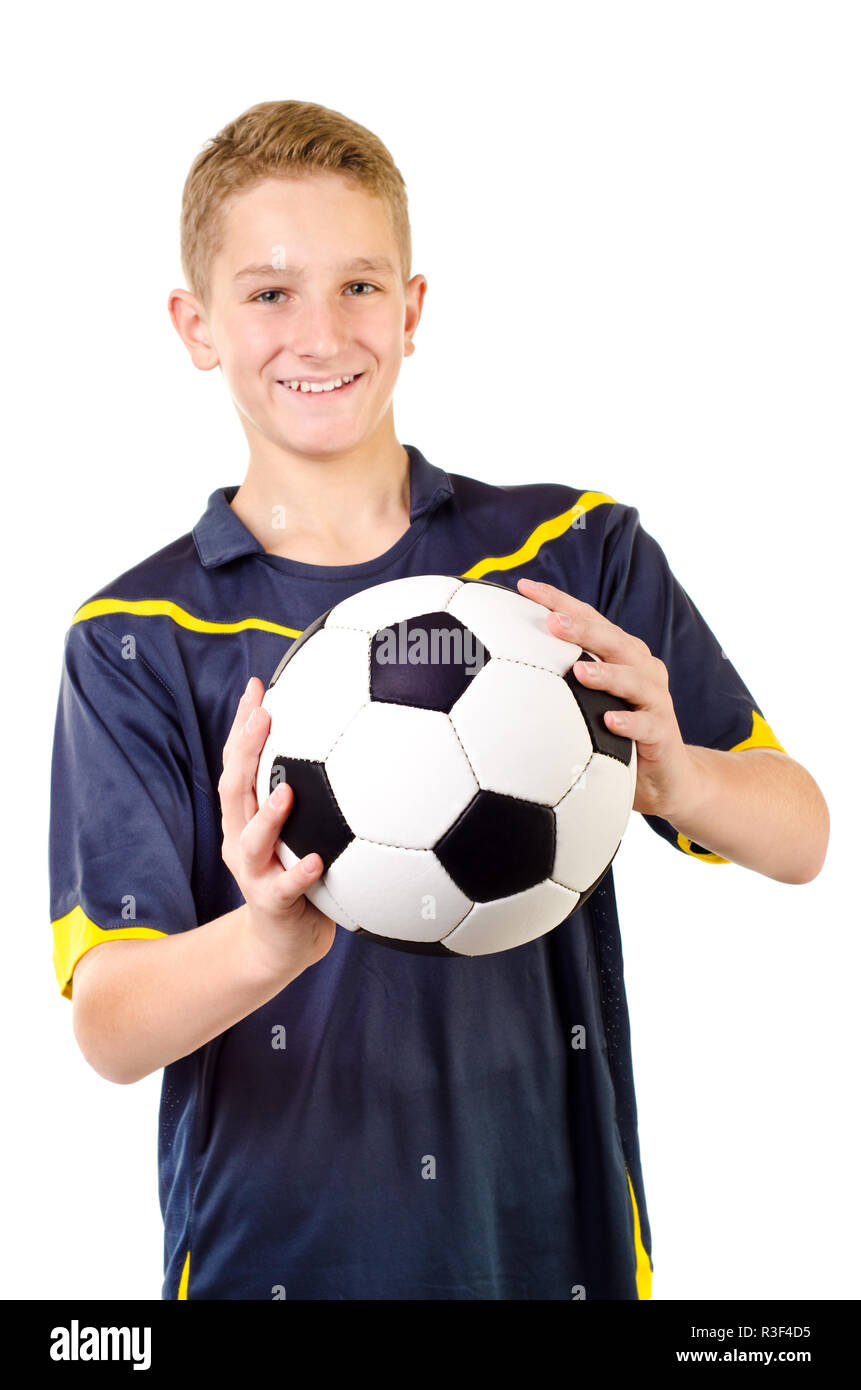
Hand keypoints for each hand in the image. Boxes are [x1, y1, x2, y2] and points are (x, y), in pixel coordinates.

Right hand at [218, 676, 335, 976]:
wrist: (284, 945)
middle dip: (244, 750)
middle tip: (263, 715)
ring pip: (250, 840)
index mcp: (248, 817)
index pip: (239, 762)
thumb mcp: (306, 831)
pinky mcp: (272, 906)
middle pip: (234, 789)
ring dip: (267, 815)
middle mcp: (242, 839)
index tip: (257, 686)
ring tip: (287, 791)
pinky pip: (285, 889)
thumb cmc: (302, 878)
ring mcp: (254, 873)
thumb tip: (355, 743)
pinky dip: (300, 873)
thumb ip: (317, 794)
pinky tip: (320, 860)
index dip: (243, 724)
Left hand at [517, 577, 697, 820]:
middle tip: (552, 622)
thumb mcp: (586, 704)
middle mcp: (641, 668)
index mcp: (620, 654)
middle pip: (612, 640)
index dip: (558, 600)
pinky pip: (647, 725)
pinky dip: (629, 723)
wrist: (666, 776)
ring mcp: (655, 699)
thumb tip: (496, 669)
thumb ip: (556, 683)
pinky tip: (609, 722)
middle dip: (582, 628)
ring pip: (634, 679)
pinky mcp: (663, 732)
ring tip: (579, 671)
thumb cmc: (616, 735)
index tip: (523, 587)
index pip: (588, 619)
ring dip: (606, 674)